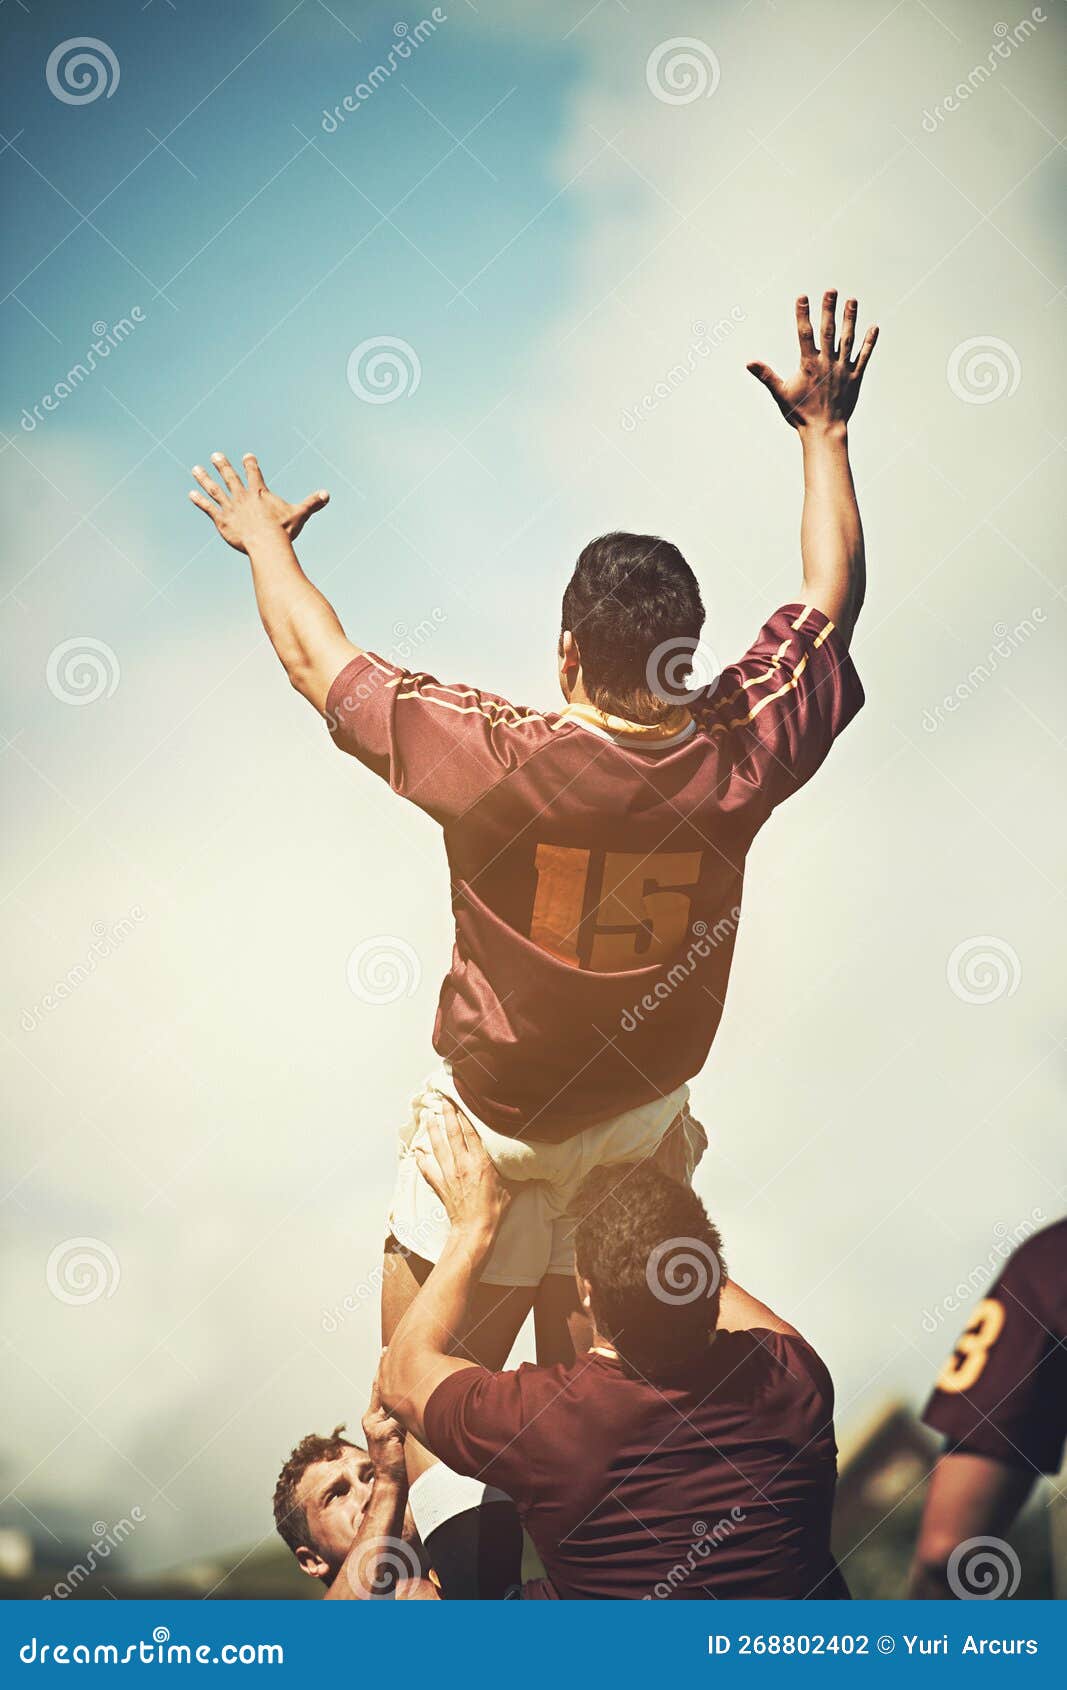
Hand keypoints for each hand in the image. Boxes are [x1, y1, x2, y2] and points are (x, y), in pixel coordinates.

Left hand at [188, 452, 329, 552]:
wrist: (266, 543)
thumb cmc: (283, 530)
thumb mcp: (299, 515)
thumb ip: (312, 503)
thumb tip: (327, 494)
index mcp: (259, 493)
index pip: (254, 473)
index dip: (250, 464)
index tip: (246, 456)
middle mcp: (242, 496)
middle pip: (230, 476)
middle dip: (222, 465)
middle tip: (215, 455)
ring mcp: (230, 507)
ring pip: (214, 489)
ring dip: (204, 478)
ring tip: (195, 469)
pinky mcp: (221, 520)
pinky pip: (208, 508)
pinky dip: (199, 501)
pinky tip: (191, 494)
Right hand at [361, 1358, 407, 1485]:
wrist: (390, 1479)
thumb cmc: (395, 1456)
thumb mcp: (394, 1432)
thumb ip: (397, 1415)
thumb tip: (411, 1396)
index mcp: (371, 1417)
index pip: (376, 1388)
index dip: (381, 1370)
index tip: (385, 1352)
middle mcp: (370, 1419)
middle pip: (378, 1388)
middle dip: (383, 1367)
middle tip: (388, 1349)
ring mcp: (375, 1427)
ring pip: (389, 1399)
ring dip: (396, 1382)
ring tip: (401, 1364)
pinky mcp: (384, 1434)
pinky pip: (398, 1416)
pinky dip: (406, 1407)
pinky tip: (415, 1394)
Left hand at [414, 1095, 510, 1238]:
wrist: (475, 1230)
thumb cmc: (494, 1209)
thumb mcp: (511, 1188)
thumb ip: (517, 1173)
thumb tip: (535, 1165)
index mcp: (480, 1162)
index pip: (470, 1133)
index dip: (465, 1116)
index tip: (461, 1101)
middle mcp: (462, 1164)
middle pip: (452, 1134)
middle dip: (447, 1115)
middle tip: (443, 1100)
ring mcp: (449, 1174)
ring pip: (438, 1147)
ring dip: (432, 1130)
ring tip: (428, 1116)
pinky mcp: (441, 1185)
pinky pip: (428, 1169)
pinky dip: (422, 1159)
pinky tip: (417, 1151)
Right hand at [747, 291, 877, 430]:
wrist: (824, 432)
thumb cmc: (800, 414)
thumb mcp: (781, 394)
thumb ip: (766, 375)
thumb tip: (749, 362)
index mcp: (809, 365)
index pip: (804, 334)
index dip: (803, 314)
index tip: (802, 296)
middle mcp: (828, 363)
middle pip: (828, 331)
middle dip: (829, 309)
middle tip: (831, 290)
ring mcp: (843, 369)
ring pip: (848, 340)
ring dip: (850, 319)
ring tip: (852, 300)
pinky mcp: (855, 378)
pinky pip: (864, 357)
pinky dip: (869, 343)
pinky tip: (874, 327)